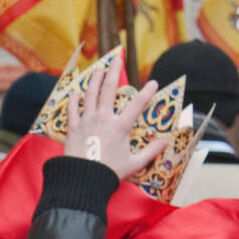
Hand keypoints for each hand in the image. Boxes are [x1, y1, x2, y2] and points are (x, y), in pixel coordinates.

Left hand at [62, 58, 167, 182]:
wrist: (83, 180)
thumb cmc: (109, 173)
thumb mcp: (134, 164)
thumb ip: (151, 152)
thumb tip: (165, 142)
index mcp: (121, 126)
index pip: (138, 104)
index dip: (147, 92)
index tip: (153, 83)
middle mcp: (104, 118)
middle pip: (110, 89)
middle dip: (114, 71)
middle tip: (117, 58)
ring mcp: (87, 121)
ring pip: (90, 94)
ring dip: (95, 79)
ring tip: (98, 69)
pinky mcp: (73, 128)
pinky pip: (73, 110)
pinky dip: (73, 100)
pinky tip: (75, 92)